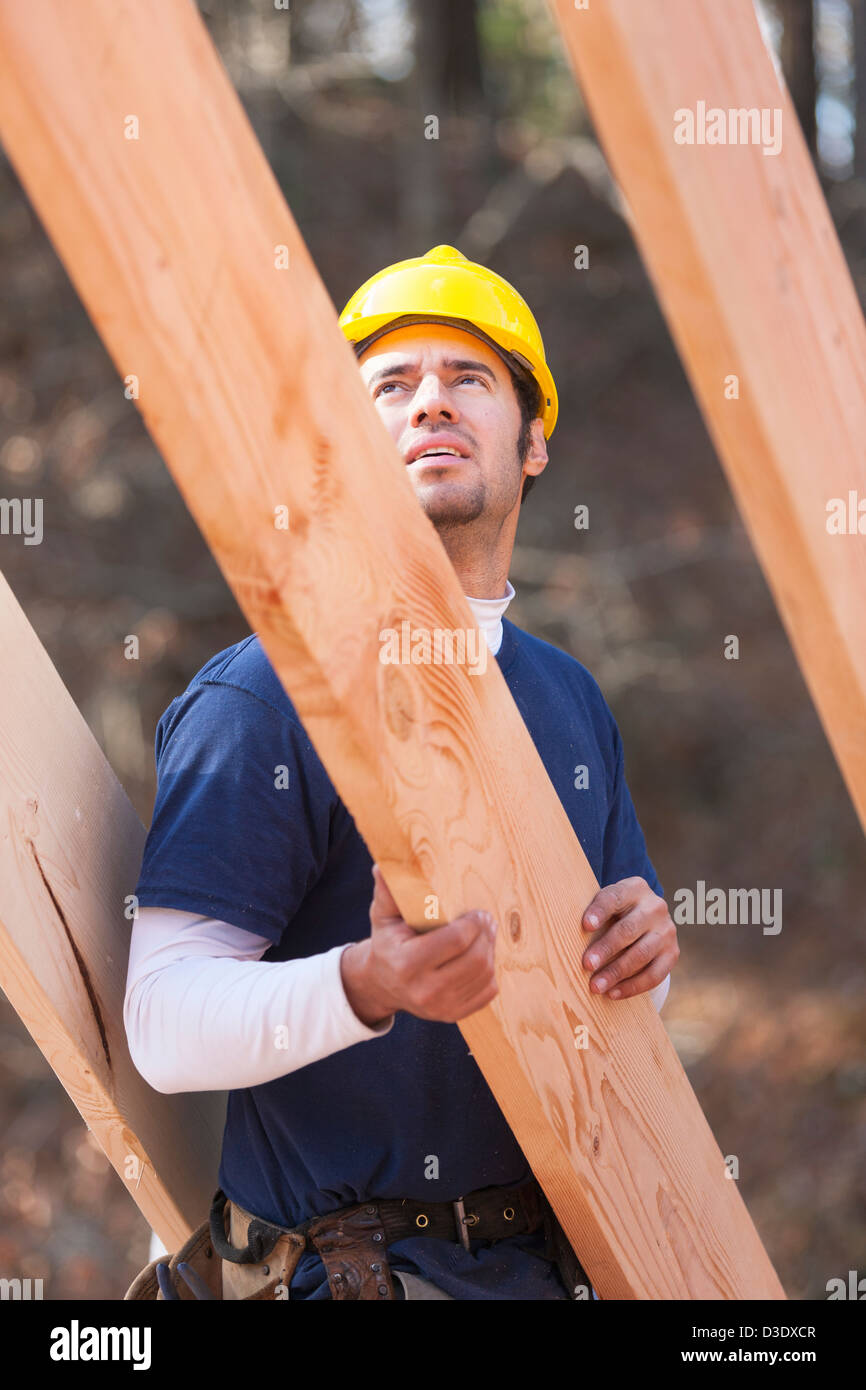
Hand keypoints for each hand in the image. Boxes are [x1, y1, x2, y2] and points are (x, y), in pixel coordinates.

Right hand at [340, 864, 498, 1025]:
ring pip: (484, 975)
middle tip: (486, 920)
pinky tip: (480, 956)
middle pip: (475, 959)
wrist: (383, 983)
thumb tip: (384, 866)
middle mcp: (424, 991)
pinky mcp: (453, 1015)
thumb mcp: (384, 916)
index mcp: (407, 963)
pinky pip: (487, 992)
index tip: (477, 912)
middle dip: (486, 935)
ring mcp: (440, 1008)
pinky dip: (489, 972)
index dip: (473, 924)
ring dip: (490, 950)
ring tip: (485, 934)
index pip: (455, 941)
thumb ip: (388, 891)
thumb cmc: (388, 942)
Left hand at [580, 876, 677, 1000]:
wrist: (647, 921)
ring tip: (595, 986)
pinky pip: (654, 974)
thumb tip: (561, 933)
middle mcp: (655, 907)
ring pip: (641, 954)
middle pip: (628, 929)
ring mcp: (667, 930)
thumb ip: (592, 913)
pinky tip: (613, 993)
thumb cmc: (614, 914)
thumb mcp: (606, 904)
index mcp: (635, 888)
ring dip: (616, 973)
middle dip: (606, 949)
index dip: (600, 911)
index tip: (585, 925)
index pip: (615, 897)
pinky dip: (632, 986)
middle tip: (586, 965)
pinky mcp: (672, 953)